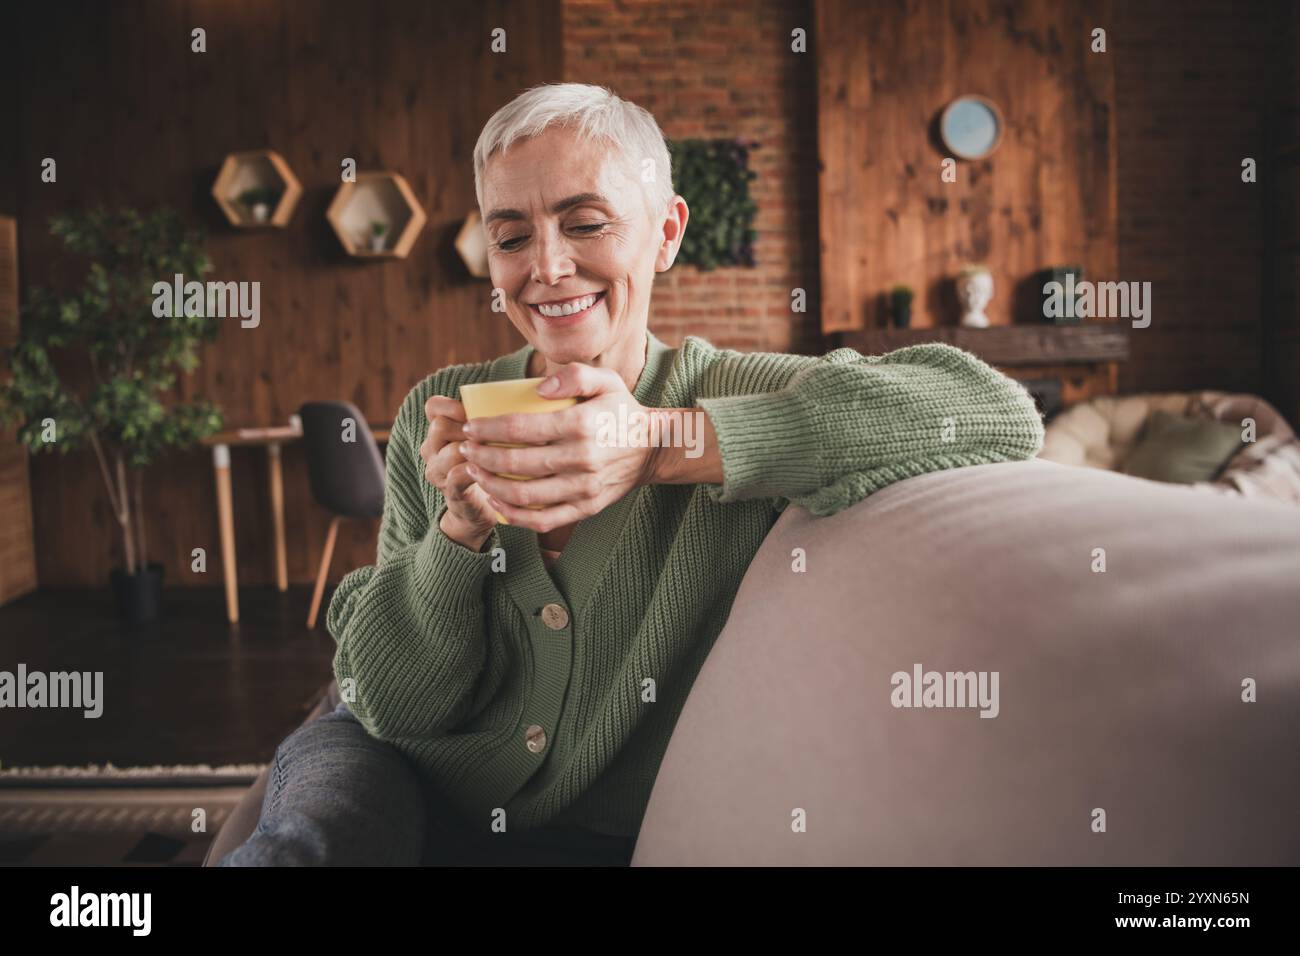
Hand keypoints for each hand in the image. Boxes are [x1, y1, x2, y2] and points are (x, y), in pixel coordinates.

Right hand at [419, 395, 496, 549]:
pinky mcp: (452, 493)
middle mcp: (431, 450)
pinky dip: (478, 470)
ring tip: (505, 452)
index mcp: (438, 433)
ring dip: (479, 450)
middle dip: (471, 428)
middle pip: (441, 426)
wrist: (480, 511)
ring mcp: (438, 473)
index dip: (454, 405)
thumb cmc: (490, 467)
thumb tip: (537, 393)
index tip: (477, 412)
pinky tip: (497, 471)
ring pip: (452, 450)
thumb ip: (494, 419)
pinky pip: (458, 475)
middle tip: (499, 436)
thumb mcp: (487, 438)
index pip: (433, 407)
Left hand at [460, 365, 658, 532]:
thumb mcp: (606, 381)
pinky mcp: (586, 508)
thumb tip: (539, 389)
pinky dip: (513, 515)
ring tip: (475, 471)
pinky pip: (543, 520)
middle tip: (466, 448)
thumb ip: (574, 375)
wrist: (652, 448)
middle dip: (482, 456)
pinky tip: (497, 501)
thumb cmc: (620, 411)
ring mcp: (584, 488)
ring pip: (524, 494)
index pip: (521, 427)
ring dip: (491, 484)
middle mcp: (582, 459)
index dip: (488, 428)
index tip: (470, 426)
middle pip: (517, 462)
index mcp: (581, 424)